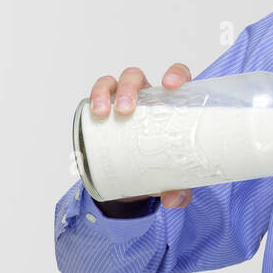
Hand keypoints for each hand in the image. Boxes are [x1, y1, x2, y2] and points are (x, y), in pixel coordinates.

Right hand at [88, 62, 194, 209]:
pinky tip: (93, 112)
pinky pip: (95, 96)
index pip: (177, 78)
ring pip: (113, 83)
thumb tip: (172, 199)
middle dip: (130, 87)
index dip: (176, 73)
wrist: (133, 180)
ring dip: (106, 92)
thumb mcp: (174, 179)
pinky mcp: (103, 112)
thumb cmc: (161, 166)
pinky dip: (93, 99)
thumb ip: (180, 188)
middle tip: (126, 110)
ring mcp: (122, 101)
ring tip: (104, 113)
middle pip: (137, 78)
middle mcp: (146, 97)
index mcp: (170, 103)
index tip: (171, 85)